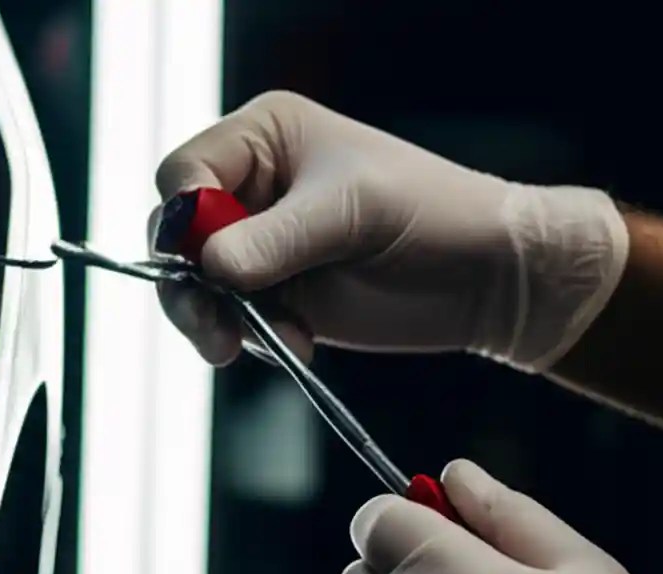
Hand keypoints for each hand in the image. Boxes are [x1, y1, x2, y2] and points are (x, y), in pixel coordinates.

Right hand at [152, 91, 627, 371]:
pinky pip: (227, 318)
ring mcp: (258, 244)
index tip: (209, 263)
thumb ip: (274, 240)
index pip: (184, 175)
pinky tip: (297, 342)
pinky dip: (249, 338)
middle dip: (189, 286)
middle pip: (174, 235)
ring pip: (192, 285)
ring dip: (215, 321)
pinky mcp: (272, 292)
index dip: (184, 220)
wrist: (488, 280)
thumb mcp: (351, 213)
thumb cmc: (434, 215)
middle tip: (215, 330)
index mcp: (263, 139)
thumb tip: (207, 268)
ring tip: (257, 345)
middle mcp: (250, 187)